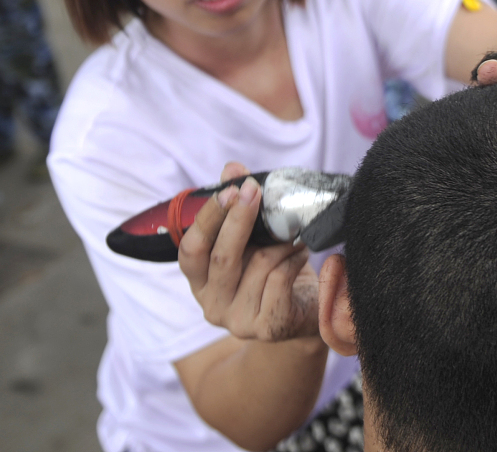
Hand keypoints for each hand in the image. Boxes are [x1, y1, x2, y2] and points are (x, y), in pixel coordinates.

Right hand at [179, 162, 320, 341]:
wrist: (306, 313)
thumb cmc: (274, 270)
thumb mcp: (254, 237)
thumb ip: (238, 203)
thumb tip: (232, 169)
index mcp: (200, 280)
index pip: (190, 248)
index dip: (207, 218)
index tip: (229, 190)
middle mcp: (212, 304)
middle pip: (222, 257)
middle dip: (240, 219)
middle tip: (255, 192)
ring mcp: (237, 319)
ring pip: (258, 266)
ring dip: (281, 242)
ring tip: (294, 233)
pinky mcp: (266, 327)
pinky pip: (280, 281)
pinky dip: (293, 260)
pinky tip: (301, 254)